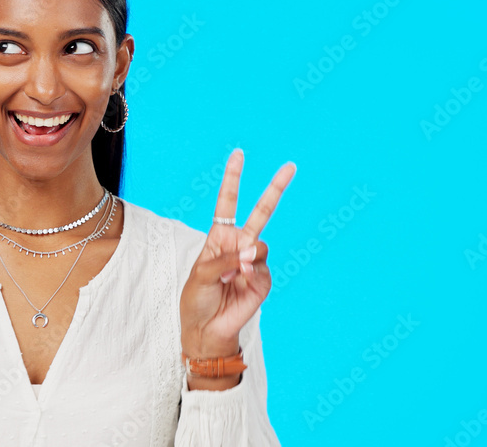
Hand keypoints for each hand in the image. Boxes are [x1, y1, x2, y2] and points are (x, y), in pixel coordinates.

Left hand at [180, 149, 294, 385]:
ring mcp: (253, 263)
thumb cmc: (196, 301)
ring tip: (234, 271)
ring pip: (261, 244)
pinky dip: (251, 272)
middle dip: (275, 189)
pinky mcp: (263, 281)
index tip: (239, 155)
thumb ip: (225, 259)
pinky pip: (262, 267)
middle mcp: (238, 246)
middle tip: (291, 166)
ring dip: (247, 255)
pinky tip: (240, 280)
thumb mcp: (200, 275)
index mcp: (219, 238)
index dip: (233, 179)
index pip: (227, 203)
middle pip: (260, 212)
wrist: (206, 331)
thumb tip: (252, 252)